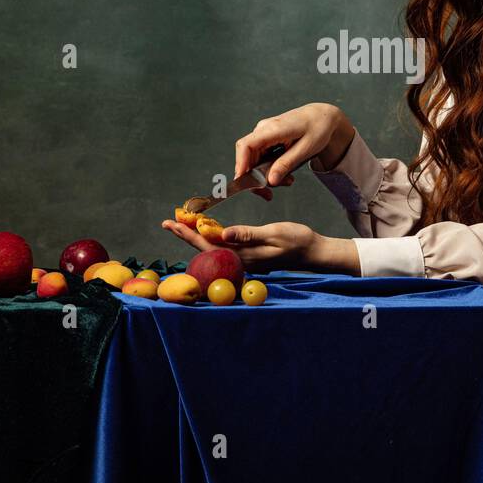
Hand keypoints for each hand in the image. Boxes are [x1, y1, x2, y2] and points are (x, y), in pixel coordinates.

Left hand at [159, 219, 359, 274]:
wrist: (314, 252)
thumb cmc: (298, 241)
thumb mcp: (274, 233)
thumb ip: (248, 234)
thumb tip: (223, 234)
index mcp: (245, 256)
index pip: (209, 245)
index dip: (189, 234)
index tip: (173, 223)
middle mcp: (241, 261)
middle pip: (206, 248)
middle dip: (186, 234)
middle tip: (168, 222)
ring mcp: (245, 260)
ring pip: (214, 248)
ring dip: (197, 235)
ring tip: (182, 223)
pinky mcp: (250, 256)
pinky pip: (225, 247)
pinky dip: (212, 237)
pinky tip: (207, 229)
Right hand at [235, 103, 353, 190]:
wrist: (322, 116)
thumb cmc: (317, 128)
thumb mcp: (305, 149)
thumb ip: (286, 164)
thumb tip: (270, 181)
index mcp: (273, 129)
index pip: (246, 145)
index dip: (241, 165)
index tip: (243, 183)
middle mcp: (264, 129)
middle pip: (247, 157)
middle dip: (256, 178)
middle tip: (269, 194)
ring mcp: (264, 133)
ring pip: (254, 160)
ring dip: (265, 175)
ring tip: (287, 181)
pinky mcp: (267, 139)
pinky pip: (261, 157)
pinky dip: (269, 169)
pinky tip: (285, 174)